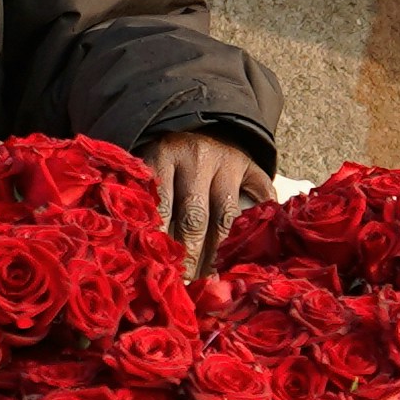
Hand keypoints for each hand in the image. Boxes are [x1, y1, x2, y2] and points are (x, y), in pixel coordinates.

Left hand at [146, 130, 271, 276]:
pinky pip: (262, 195)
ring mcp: (228, 161)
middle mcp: (196, 157)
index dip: (162, 242)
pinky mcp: (251, 165)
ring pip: (226, 215)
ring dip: (220, 251)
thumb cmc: (166, 154)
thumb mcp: (147, 163)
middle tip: (187, 283)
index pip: (162, 207)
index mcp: (163, 156)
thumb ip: (144, 197)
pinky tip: (255, 247)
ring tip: (214, 278)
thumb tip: (138, 247)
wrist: (198, 116)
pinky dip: (261, 220)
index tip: (161, 269)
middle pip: (195, 216)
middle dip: (191, 255)